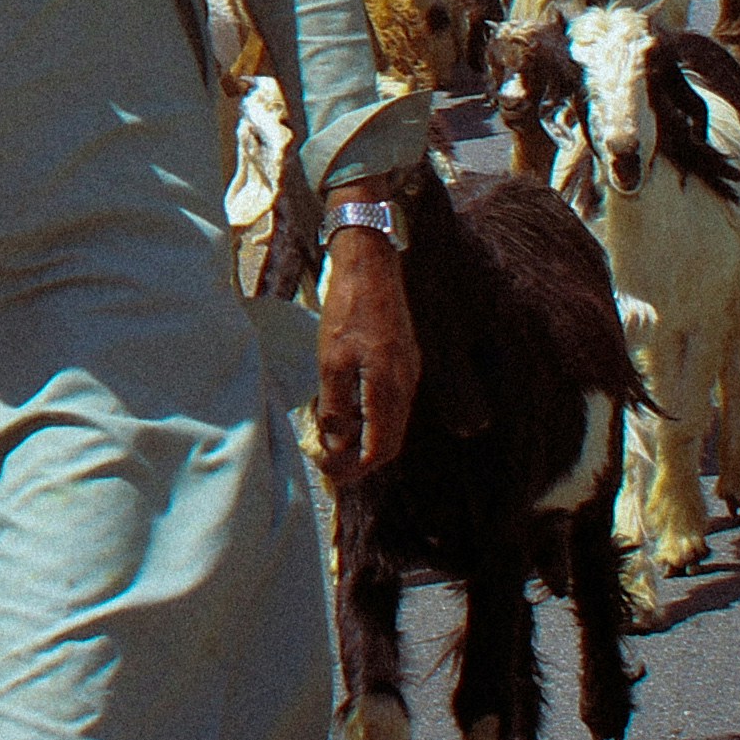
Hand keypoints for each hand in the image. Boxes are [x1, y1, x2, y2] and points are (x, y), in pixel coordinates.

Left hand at [316, 223, 415, 481]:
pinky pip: (391, 401)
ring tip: (336, 444)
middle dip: (363, 459)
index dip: (358, 468)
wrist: (371, 264)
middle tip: (332, 467)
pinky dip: (371, 417)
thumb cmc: (348, 307)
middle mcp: (406, 384)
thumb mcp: (331, 358)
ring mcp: (408, 370)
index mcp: (390, 387)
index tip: (332, 475)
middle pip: (391, 440)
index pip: (382, 447)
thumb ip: (336, 404)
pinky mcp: (403, 358)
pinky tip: (348, 412)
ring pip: (392, 421)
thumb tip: (336, 444)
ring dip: (367, 438)